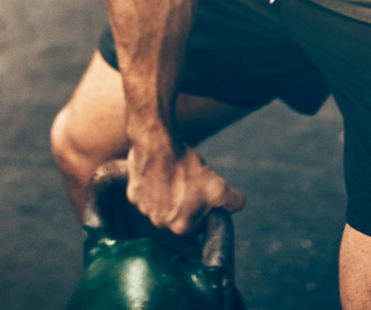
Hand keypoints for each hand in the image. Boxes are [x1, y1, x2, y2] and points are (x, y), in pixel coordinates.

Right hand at [126, 137, 245, 234]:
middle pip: (175, 214)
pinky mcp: (132, 193)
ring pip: (159, 204)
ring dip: (165, 193)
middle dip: (182, 201)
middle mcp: (159, 222)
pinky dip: (151, 184)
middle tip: (186, 181)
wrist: (157, 143)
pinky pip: (145, 193)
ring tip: (172, 173)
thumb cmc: (187, 167)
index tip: (199, 192)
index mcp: (181, 226)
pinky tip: (159, 170)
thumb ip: (234, 201)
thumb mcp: (219, 186)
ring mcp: (143, 208)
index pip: (195, 222)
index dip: (200, 206)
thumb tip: (238, 205)